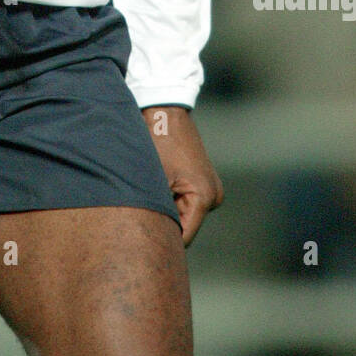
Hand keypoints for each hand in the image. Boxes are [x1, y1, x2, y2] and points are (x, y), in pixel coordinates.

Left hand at [141, 106, 223, 245]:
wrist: (164, 112)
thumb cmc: (156, 142)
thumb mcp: (152, 181)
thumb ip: (156, 212)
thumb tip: (155, 239)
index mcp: (204, 197)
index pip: (184, 236)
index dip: (164, 241)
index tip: (144, 244)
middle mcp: (214, 196)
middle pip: (185, 226)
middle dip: (166, 224)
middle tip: (141, 218)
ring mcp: (212, 189)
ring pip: (185, 214)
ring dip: (168, 209)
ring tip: (151, 192)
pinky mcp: (205, 182)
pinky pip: (187, 202)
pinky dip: (173, 199)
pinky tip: (160, 184)